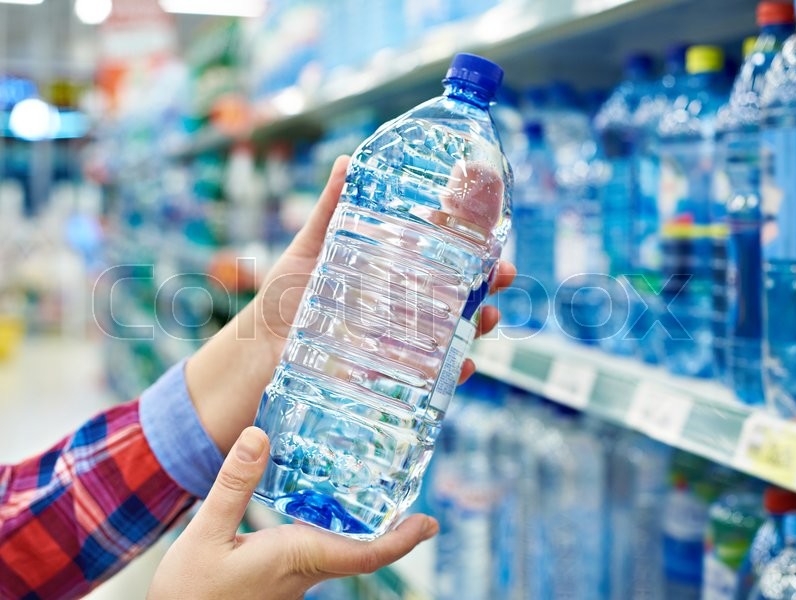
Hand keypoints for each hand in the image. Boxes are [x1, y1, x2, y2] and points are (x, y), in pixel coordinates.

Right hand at [148, 427, 437, 599]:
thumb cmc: (189, 592)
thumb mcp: (206, 532)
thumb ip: (234, 485)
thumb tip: (260, 435)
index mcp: (297, 558)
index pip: (365, 555)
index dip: (402, 539)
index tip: (430, 523)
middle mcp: (303, 570)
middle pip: (361, 549)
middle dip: (391, 527)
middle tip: (411, 499)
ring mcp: (293, 577)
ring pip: (341, 550)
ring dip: (362, 526)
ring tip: (371, 489)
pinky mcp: (279, 577)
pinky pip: (319, 551)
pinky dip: (333, 528)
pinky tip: (320, 505)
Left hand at [186, 156, 516, 452]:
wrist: (257, 355)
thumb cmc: (281, 299)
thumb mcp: (307, 250)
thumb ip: (329, 210)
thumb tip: (348, 160)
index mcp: (387, 273)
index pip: (439, 255)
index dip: (469, 245)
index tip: (492, 233)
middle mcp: (400, 307)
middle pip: (456, 294)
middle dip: (488, 285)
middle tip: (504, 276)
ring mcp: (398, 343)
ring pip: (452, 332)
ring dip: (477, 326)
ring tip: (486, 320)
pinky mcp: (390, 376)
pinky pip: (429, 376)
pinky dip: (450, 372)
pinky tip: (461, 367)